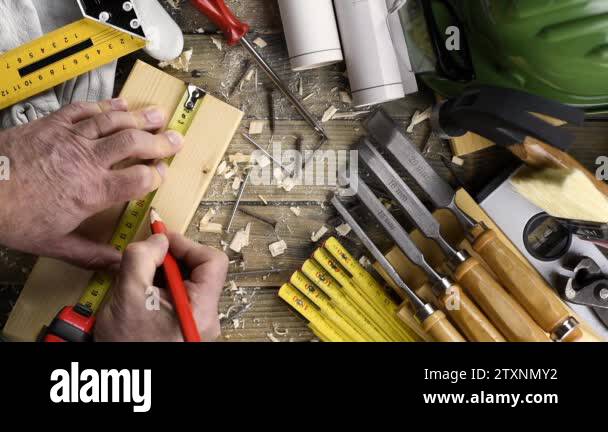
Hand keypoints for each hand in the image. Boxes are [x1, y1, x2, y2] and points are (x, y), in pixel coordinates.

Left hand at [0, 99, 183, 268]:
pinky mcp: (54, 123)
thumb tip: (117, 263)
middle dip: (160, 141)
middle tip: (177, 139)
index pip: (139, 178)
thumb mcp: (53, 244)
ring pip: (115, 122)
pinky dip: (107, 105)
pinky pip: (86, 109)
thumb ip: (90, 254)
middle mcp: (88, 160)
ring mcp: (71, 137)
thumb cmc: (12, 217)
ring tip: (160, 114)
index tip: (163, 174)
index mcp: (92, 191)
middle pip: (134, 144)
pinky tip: (121, 103)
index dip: (157, 174)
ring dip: (141, 118)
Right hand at [95, 233, 227, 341]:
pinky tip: (145, 291)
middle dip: (172, 258)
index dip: (187, 245)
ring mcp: (198, 321)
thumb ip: (141, 258)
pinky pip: (182, 295)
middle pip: (201, 270)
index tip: (164, 240)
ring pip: (190, 281)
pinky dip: (163, 286)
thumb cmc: (127, 345)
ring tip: (142, 277)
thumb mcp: (128, 294)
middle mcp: (206, 316)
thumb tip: (157, 240)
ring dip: (165, 272)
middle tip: (149, 256)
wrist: (122, 374)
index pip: (213, 261)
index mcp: (200, 308)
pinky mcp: (188, 324)